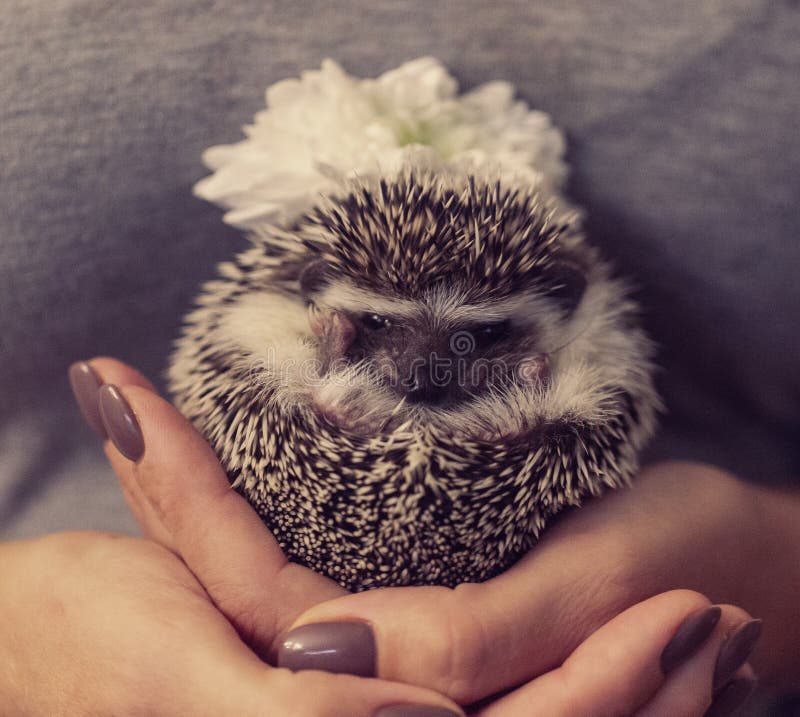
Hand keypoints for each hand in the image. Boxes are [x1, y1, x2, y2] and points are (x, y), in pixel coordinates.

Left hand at [70, 359, 791, 713]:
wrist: (735, 565)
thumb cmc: (682, 556)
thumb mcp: (590, 581)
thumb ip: (470, 638)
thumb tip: (312, 652)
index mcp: (433, 687)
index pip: (275, 611)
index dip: (192, 510)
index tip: (133, 410)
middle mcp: (399, 677)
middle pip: (249, 593)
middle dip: (174, 493)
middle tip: (112, 390)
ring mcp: (403, 635)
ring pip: (270, 578)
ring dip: (198, 496)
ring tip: (137, 410)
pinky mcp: (418, 598)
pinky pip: (312, 562)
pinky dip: (252, 506)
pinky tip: (217, 461)